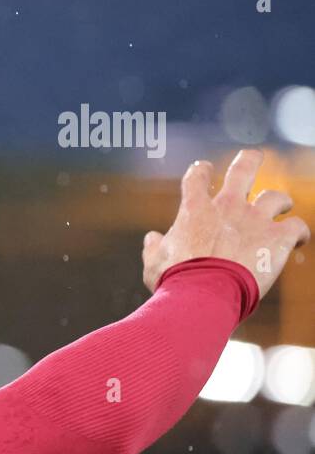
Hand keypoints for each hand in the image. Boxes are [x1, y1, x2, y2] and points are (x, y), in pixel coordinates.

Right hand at [142, 148, 309, 298]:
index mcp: (195, 209)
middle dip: (249, 160)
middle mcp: (228, 207)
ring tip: (283, 208)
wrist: (203, 296)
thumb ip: (154, 247)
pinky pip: (297, 226)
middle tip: (253, 158)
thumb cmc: (175, 281)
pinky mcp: (278, 238)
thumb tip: (153, 238)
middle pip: (244, 167)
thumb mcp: (155, 263)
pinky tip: (298, 240)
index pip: (197, 176)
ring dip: (280, 202)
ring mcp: (255, 220)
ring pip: (277, 196)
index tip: (204, 169)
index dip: (201, 170)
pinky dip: (299, 232)